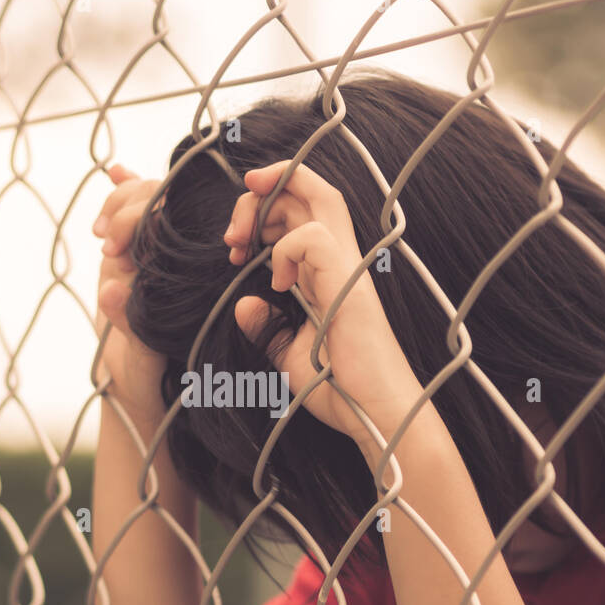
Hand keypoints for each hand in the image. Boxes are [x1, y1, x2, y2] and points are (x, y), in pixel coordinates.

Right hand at [93, 165, 167, 421]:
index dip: (147, 217)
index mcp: (197, 274)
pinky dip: (123, 191)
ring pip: (146, 198)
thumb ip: (131, 324)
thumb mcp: (146, 358)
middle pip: (163, 199)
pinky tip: (115, 170)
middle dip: (130, 210)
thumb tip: (111, 289)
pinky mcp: (138, 250)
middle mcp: (183, 255)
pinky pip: (135, 210)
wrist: (139, 387)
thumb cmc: (153, 378)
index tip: (116, 247)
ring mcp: (159, 249)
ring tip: (102, 232)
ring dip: (120, 203)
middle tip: (108, 245)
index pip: (182, 219)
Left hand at [224, 160, 423, 443]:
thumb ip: (268, 328)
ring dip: (270, 205)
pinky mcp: (350, 284)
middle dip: (263, 192)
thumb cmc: (340, 390)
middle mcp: (343, 260)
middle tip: (231, 235)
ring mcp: (350, 268)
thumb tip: (244, 305)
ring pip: (320, 196)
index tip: (234, 236)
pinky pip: (314, 237)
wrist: (372, 416)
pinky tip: (277, 283)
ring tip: (240, 241)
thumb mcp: (288, 354)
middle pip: (310, 189)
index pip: (304, 207)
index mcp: (328, 271)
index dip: (267, 205)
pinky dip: (286, 249)